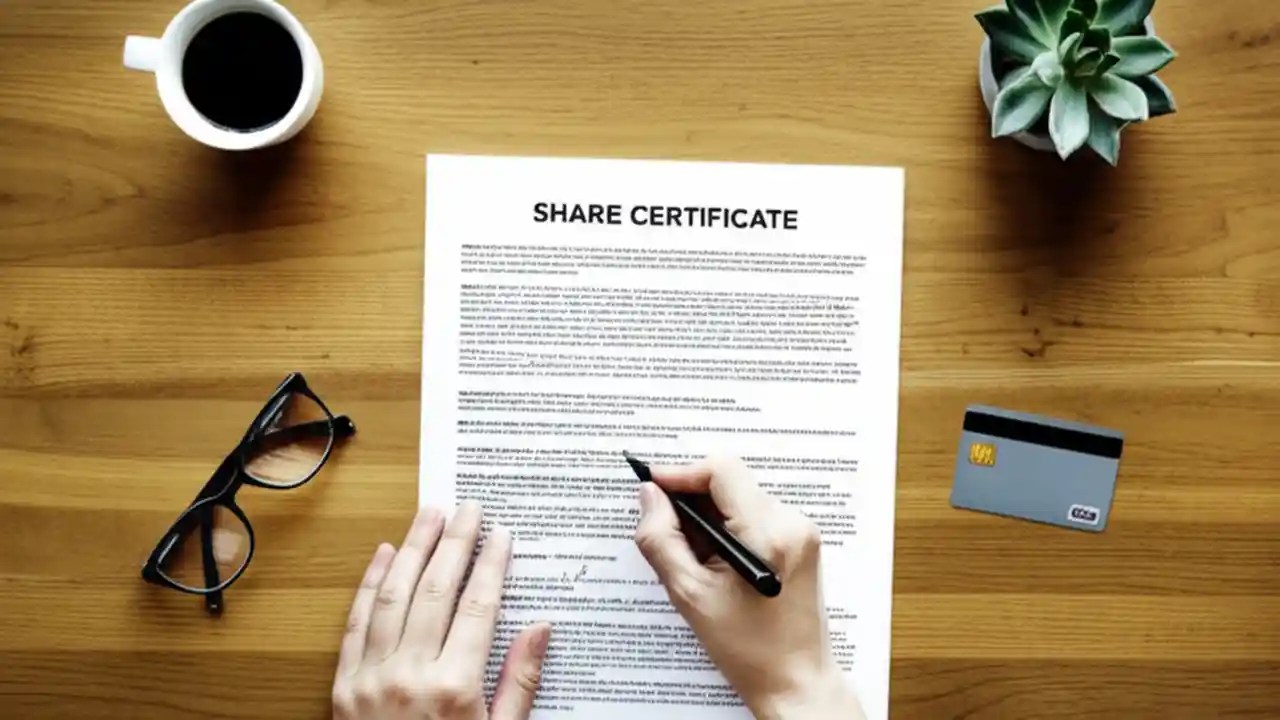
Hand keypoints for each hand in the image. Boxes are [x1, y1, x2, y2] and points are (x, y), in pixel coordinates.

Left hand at [333, 503, 551, 719]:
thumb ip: (520, 681)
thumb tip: (542, 628)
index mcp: (456, 687)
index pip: (478, 606)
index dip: (492, 565)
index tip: (502, 535)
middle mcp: (411, 674)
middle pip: (436, 588)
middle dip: (455, 542)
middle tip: (470, 508)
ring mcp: (371, 678)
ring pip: (393, 595)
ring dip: (412, 547)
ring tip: (430, 514)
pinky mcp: (343, 686)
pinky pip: (356, 622)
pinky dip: (369, 584)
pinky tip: (383, 555)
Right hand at [633, 456, 864, 719]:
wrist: (795, 680)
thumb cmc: (747, 648)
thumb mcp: (690, 595)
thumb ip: (662, 539)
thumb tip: (649, 495)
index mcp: (767, 534)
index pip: (722, 471)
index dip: (681, 473)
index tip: (652, 486)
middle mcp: (791, 523)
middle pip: (730, 482)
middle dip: (692, 499)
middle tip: (666, 530)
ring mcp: (801, 531)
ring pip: (740, 497)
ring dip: (710, 515)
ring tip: (694, 556)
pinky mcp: (801, 540)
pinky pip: (755, 514)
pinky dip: (728, 526)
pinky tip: (716, 562)